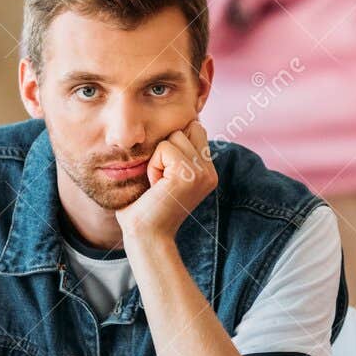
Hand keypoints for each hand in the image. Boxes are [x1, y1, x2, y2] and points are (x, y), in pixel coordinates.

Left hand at [116, 119, 217, 245]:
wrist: (145, 236)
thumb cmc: (145, 207)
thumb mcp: (164, 173)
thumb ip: (174, 150)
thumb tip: (176, 119)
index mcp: (207, 171)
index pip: (194, 129)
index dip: (172, 145)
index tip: (165, 176)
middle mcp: (210, 172)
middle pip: (187, 127)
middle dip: (166, 147)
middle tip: (160, 180)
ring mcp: (203, 173)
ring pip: (175, 135)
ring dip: (158, 158)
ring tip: (158, 184)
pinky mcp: (190, 175)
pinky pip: (165, 148)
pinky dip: (153, 165)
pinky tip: (156, 186)